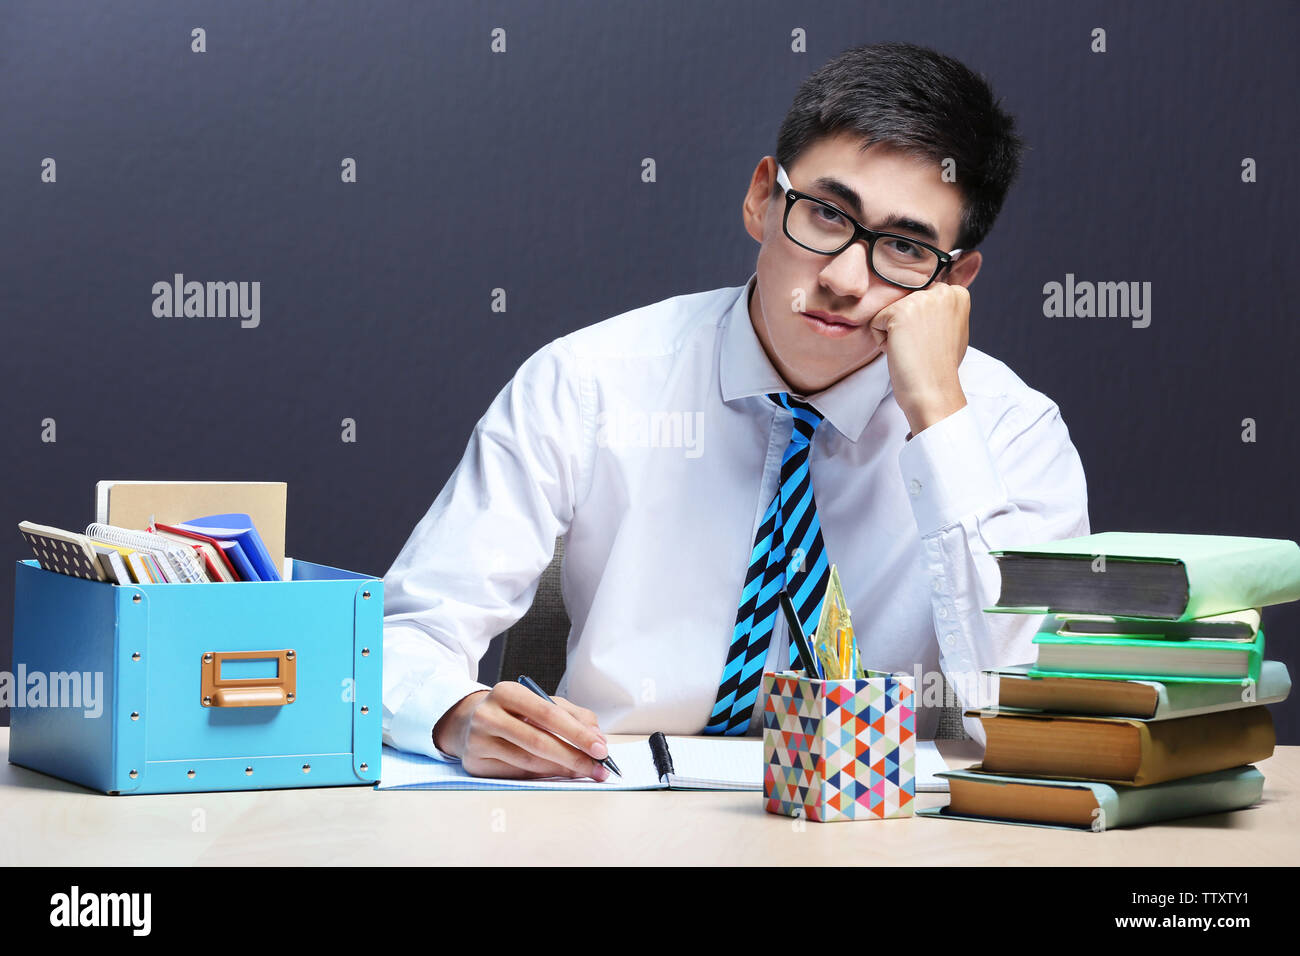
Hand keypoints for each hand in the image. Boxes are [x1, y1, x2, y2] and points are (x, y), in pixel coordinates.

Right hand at [433, 683, 610, 780]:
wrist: (469, 723)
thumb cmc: (513, 713)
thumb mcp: (541, 703)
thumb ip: (573, 716)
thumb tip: (598, 739)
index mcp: (507, 692)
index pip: (548, 713)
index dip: (577, 733)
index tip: (601, 749)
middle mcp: (488, 715)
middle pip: (538, 741)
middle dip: (574, 757)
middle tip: (598, 768)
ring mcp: (478, 740)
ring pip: (529, 762)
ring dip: (562, 770)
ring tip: (584, 772)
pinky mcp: (476, 763)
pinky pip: (517, 775)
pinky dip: (543, 777)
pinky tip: (559, 775)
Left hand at [868, 280, 969, 434]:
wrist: (934, 391)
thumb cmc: (940, 368)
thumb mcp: (953, 331)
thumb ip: (942, 312)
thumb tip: (926, 308)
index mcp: (957, 295)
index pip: (922, 296)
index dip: (922, 322)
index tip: (932, 341)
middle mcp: (942, 292)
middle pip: (905, 302)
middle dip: (907, 326)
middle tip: (922, 347)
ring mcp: (920, 299)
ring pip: (890, 312)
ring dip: (895, 333)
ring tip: (913, 349)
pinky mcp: (899, 311)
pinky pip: (876, 322)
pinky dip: (882, 342)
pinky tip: (902, 352)